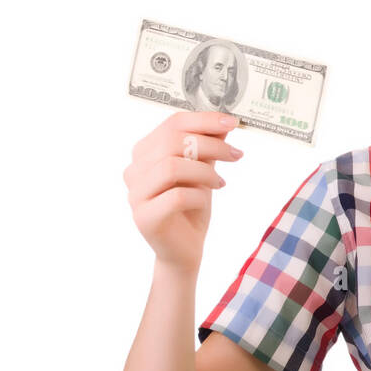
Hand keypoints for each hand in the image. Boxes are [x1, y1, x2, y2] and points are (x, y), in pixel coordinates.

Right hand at [123, 110, 243, 270]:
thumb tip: (223, 123)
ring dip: (204, 172)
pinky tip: (206, 201)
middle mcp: (134, 170)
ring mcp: (136, 194)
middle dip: (211, 145)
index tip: (232, 123)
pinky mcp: (145, 217)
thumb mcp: (202, 171)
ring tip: (220, 183)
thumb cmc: (191, 207)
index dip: (203, 120)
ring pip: (171, 167)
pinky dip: (199, 196)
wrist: (184, 250)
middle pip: (172, 142)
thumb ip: (207, 147)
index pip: (172, 124)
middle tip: (236, 155)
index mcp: (144, 153)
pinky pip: (177, 196)